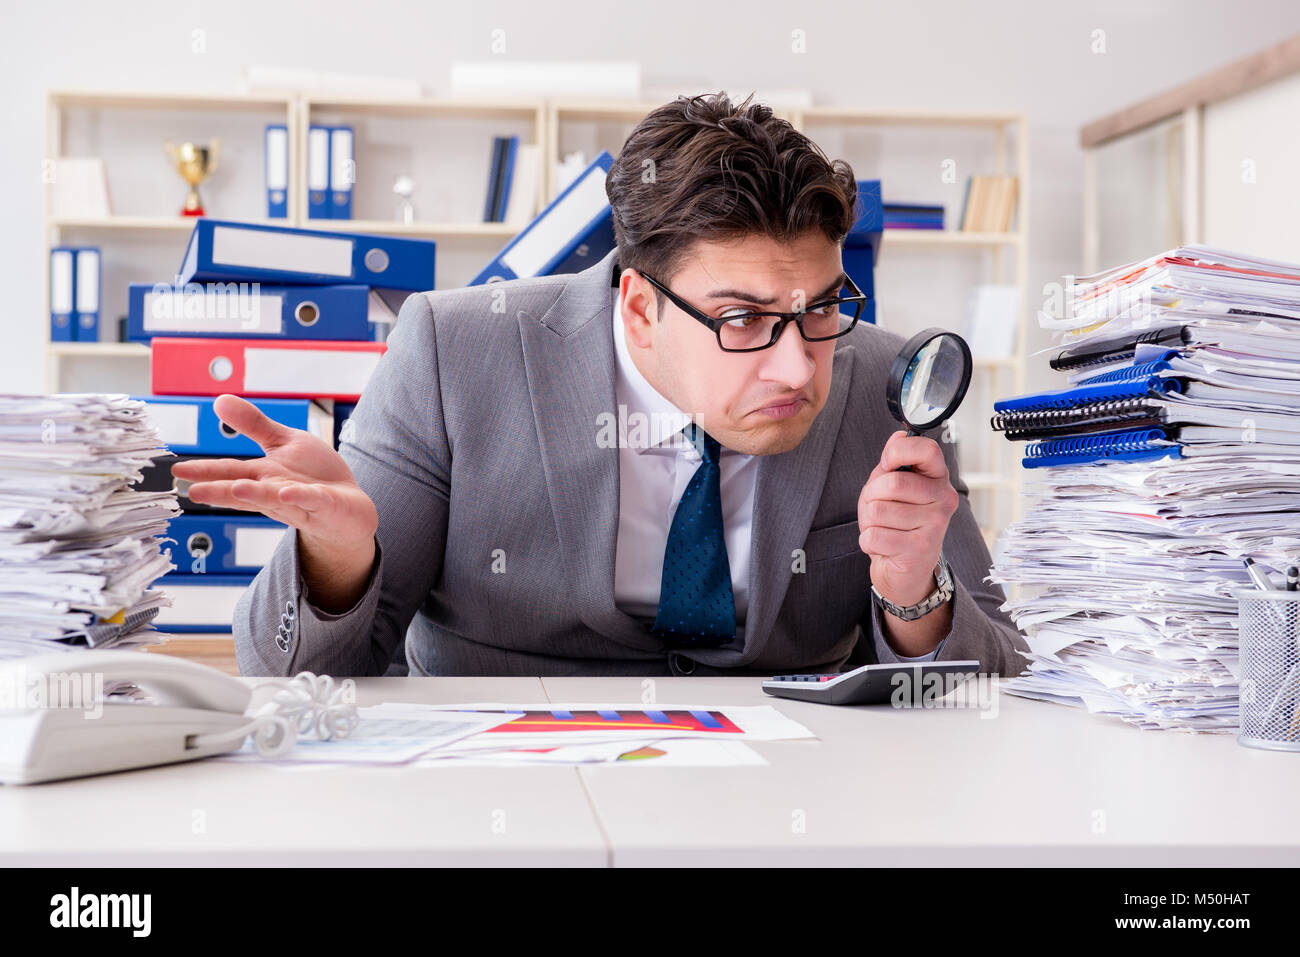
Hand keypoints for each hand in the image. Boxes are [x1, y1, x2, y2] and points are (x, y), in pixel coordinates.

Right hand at [170, 395, 377, 556]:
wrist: (350, 506)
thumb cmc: (314, 475)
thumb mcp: (284, 443)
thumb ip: (253, 425)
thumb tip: (220, 400)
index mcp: (262, 476)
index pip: (230, 472)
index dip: (205, 471)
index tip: (177, 469)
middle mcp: (275, 492)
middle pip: (246, 490)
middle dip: (221, 491)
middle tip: (193, 491)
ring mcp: (299, 502)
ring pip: (275, 498)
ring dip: (256, 495)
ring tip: (235, 489)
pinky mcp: (325, 506)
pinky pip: (312, 500)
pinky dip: (300, 497)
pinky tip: (287, 493)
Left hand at [857, 430, 958, 605]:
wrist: (905, 569)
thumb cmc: (896, 522)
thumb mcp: (891, 486)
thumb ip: (892, 462)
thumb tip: (898, 437)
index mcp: (937, 477)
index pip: (927, 449)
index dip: (898, 452)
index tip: (888, 464)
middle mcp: (943, 499)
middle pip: (892, 483)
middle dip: (873, 495)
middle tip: (879, 507)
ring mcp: (935, 525)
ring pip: (878, 511)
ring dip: (869, 521)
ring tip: (884, 528)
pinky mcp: (920, 549)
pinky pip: (873, 536)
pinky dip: (868, 542)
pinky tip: (884, 545)